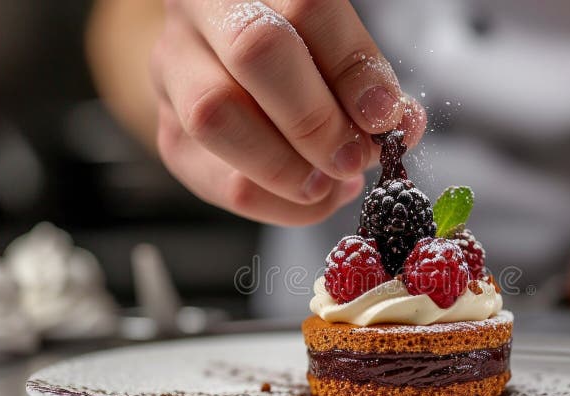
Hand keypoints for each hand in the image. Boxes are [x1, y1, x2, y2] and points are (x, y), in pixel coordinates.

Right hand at [150, 0, 425, 224]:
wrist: (225, 60)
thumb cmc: (295, 50)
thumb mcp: (333, 43)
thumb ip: (365, 75)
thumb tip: (400, 123)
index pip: (306, 9)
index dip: (351, 70)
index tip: (384, 118)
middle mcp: (201, 13)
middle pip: (254, 54)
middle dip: (317, 122)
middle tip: (354, 158)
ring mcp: (173, 71)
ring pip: (216, 120)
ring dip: (289, 169)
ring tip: (332, 183)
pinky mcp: (169, 133)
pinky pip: (216, 180)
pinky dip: (275, 203)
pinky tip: (310, 197)